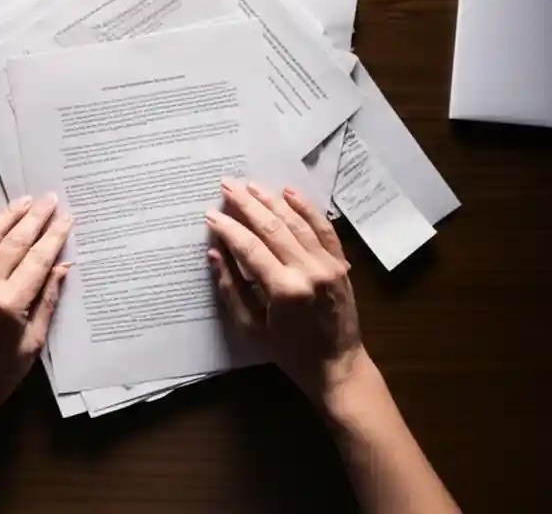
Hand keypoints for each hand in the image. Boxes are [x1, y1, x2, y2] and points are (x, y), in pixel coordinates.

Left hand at [0, 194, 72, 429]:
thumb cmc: (1, 375)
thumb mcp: (33, 344)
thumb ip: (47, 302)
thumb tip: (62, 267)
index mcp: (9, 306)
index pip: (37, 261)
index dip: (54, 237)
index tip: (67, 218)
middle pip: (13, 244)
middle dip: (34, 219)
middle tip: (51, 199)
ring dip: (6, 217)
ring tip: (24, 201)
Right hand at [205, 179, 369, 407]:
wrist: (337, 366)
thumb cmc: (290, 353)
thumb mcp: (252, 328)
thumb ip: (232, 289)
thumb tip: (213, 254)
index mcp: (284, 290)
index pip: (249, 248)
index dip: (228, 228)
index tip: (211, 215)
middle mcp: (308, 271)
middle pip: (271, 228)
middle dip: (246, 204)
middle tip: (227, 186)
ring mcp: (328, 264)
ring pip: (296, 222)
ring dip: (272, 201)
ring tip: (251, 185)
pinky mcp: (340, 263)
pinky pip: (323, 228)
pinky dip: (306, 209)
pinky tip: (289, 193)